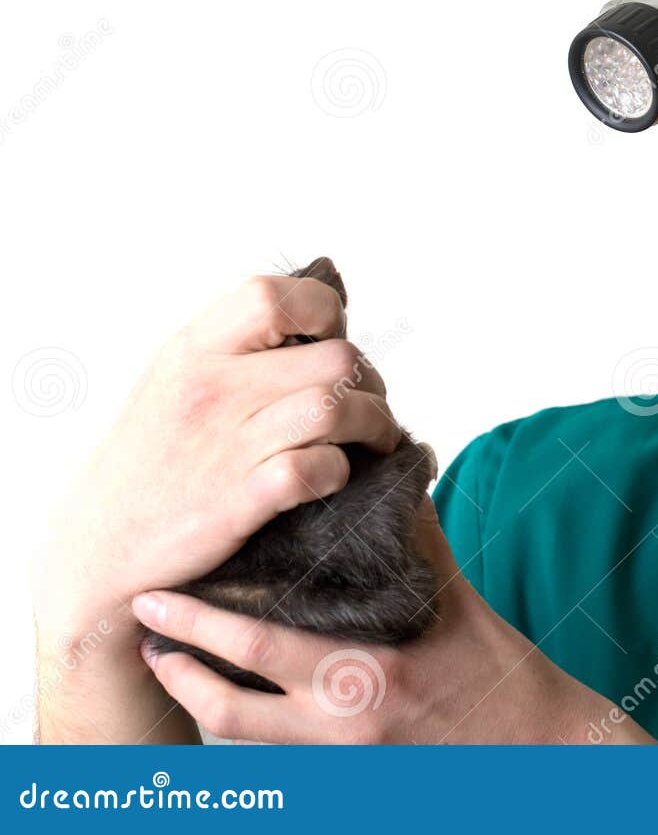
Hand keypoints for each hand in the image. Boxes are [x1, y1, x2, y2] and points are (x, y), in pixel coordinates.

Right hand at [33, 271, 401, 646]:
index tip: (330, 339)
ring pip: (335, 408)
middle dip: (370, 382)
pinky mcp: (238, 501)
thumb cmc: (154, 456)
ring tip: (374, 439)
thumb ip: (237, 343)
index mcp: (194, 349)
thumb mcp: (176, 378)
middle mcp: (210, 389)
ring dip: (373, 424)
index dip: (323, 310)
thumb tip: (318, 306)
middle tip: (368, 403)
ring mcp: (225, 445)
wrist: (101, 544)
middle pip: (334, 358)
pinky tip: (331, 475)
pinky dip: (339, 471)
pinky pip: (317, 469)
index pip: (275, 296)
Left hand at [131, 497, 654, 743]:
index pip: (259, 650)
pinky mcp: (346, 782)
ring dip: (194, 707)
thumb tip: (389, 466)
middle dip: (177, 665)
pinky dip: (239, 736)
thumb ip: (416, 539)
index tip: (156, 596)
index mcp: (366, 675)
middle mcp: (341, 727)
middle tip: (142, 629)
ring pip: (239, 744)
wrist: (535, 749)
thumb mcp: (456, 601)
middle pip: (227, 705)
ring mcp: (340, 763)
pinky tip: (221, 710)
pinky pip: (273, 764)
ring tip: (169, 668)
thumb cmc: (499, 672)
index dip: (199, 624)